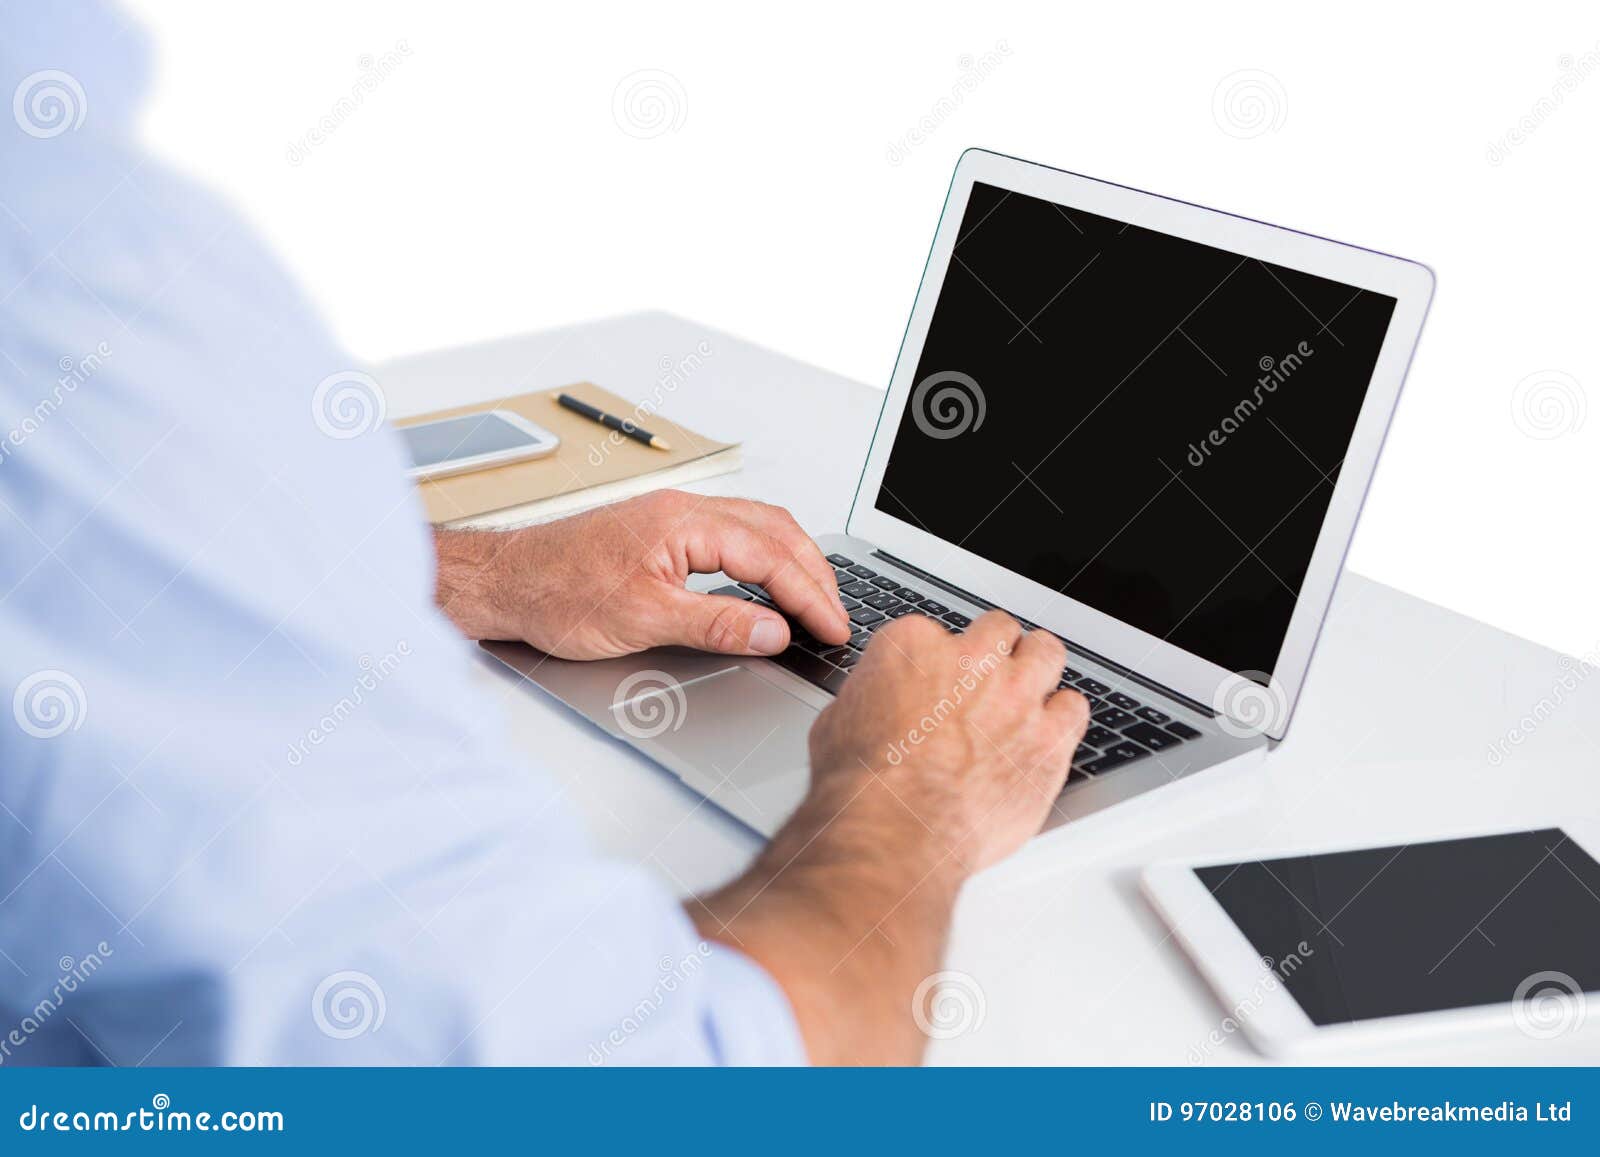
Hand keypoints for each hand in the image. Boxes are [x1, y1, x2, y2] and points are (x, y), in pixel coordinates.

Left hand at [431, 490, 850, 659]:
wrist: (505, 582)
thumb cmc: (555, 592)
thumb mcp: (642, 620)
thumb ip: (716, 623)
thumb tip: (773, 630)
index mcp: (684, 522)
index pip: (771, 557)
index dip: (810, 596)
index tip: (835, 628)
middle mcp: (683, 510)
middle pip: (776, 531)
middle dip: (814, 574)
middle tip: (837, 617)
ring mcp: (672, 517)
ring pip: (757, 528)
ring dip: (793, 562)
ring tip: (815, 600)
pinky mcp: (662, 532)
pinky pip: (732, 534)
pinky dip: (764, 557)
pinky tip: (767, 581)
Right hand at [690, 610, 1088, 1063]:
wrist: (892, 829)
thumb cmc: (862, 784)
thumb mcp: (841, 721)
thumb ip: (873, 698)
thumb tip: (876, 706)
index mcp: (914, 646)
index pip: (939, 631)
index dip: (942, 661)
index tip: (941, 680)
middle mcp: (971, 661)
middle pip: (1000, 631)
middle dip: (996, 653)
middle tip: (991, 677)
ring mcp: (1016, 697)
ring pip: (1047, 653)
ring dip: (1038, 670)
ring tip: (1031, 692)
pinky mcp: (1049, 739)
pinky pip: (1076, 707)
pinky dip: (1064, 717)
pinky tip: (1052, 731)